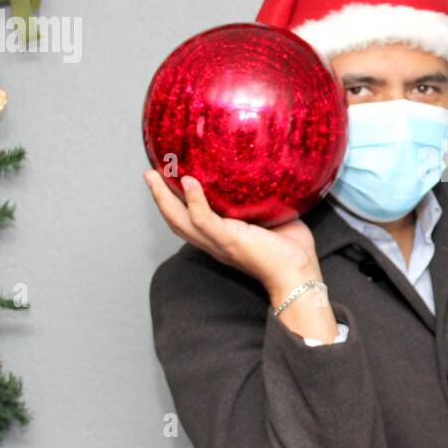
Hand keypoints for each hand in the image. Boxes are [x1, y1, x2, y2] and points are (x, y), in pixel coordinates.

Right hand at [143, 170, 321, 297]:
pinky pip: (203, 219)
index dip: (176, 203)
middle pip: (175, 221)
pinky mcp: (228, 240)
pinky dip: (193, 200)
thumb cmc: (292, 251)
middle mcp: (214, 243)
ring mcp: (219, 242)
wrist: (299, 273)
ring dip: (163, 197)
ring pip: (180, 220)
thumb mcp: (273, 219)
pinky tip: (188, 182)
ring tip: (154, 175)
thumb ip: (263, 201)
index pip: (191, 221)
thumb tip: (268, 175)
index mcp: (222, 239)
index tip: (169, 180)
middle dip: (159, 197)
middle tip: (149, 174)